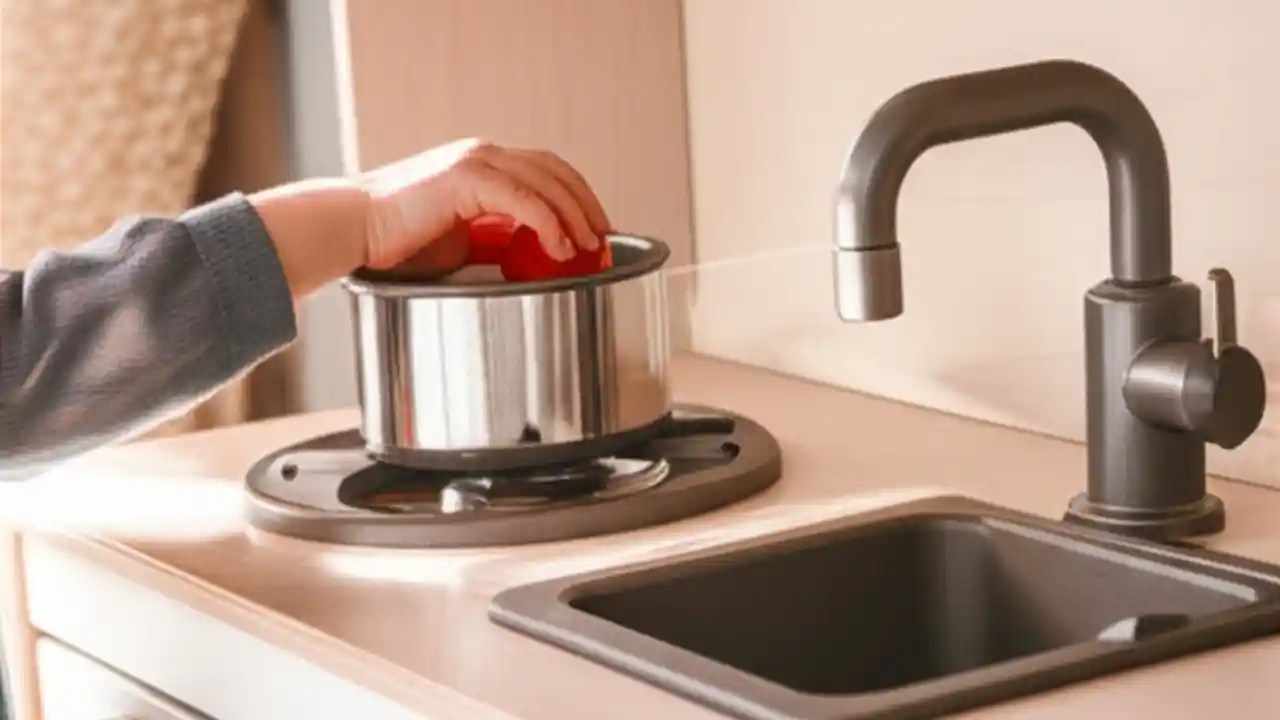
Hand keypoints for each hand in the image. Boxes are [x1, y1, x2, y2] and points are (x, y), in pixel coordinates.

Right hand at [361, 138, 610, 271]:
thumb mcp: (460, 242)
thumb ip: (495, 240)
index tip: (595, 227)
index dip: (576, 196)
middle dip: (585, 202)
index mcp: (482, 166)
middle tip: (604, 235)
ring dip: (574, 212)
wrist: (353, 230)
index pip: (544, 170)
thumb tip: (530, 259)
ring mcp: (473, 162)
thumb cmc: (396, 242)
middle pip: (554, 169)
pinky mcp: (464, 179)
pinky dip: (547, 222)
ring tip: (590, 243)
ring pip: (544, 180)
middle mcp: (482, 155)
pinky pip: (522, 199)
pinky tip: (560, 246)